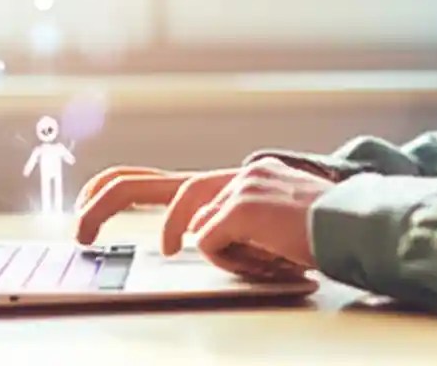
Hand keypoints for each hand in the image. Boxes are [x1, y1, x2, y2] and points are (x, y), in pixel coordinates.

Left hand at [73, 159, 334, 280]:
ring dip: (202, 247)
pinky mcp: (241, 205)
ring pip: (189, 225)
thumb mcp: (267, 230)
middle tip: (78, 231)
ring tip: (247, 255)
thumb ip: (232, 229)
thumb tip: (203, 243)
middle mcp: (227, 176)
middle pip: (143, 184)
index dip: (118, 189)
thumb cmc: (320, 233)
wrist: (358, 221)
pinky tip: (271, 254)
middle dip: (102, 205)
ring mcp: (234, 186)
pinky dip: (237, 260)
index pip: (162, 179)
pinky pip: (213, 244)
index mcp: (231, 181)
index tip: (88, 204)